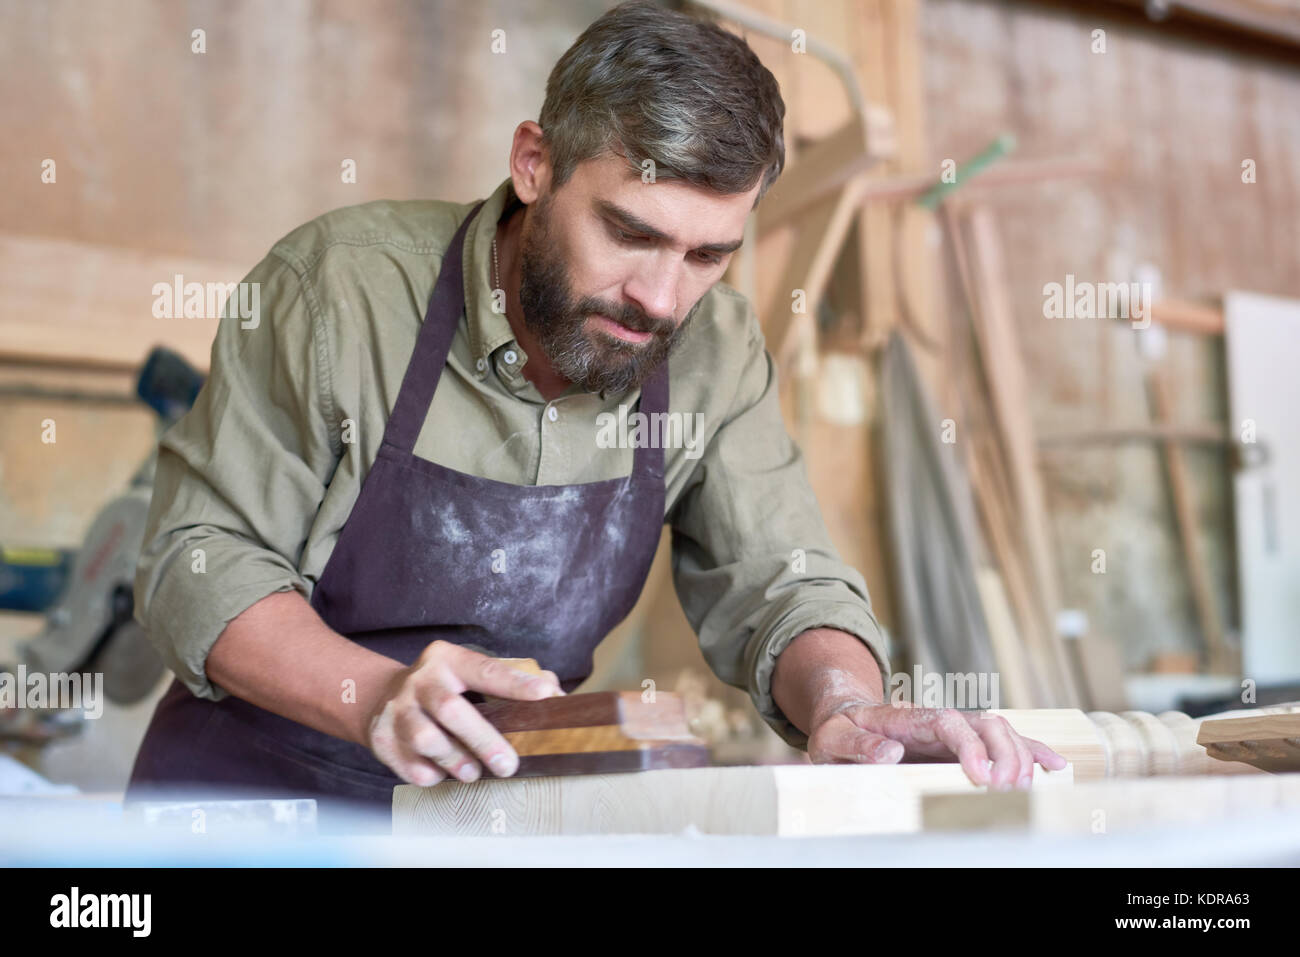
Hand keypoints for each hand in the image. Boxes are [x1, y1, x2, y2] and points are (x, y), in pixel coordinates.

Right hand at [365, 640, 562, 786]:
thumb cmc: (442, 688)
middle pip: (451, 709)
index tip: (544, 696)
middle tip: (508, 765)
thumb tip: (555, 695)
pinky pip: (411, 766)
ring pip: (427, 740)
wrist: (380, 697)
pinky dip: (433, 775)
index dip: (515, 684)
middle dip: (484, 740)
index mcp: (446, 659)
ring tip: (473, 772)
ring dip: (457, 761)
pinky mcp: (381, 740)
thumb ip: (510, 680)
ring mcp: (396, 710)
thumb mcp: (467, 673)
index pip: (485, 669)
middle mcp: (419, 680)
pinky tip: (443, 772)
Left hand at [807, 700, 1067, 789]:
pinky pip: (1005, 743)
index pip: (949, 722)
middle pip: (986, 723)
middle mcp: (940, 719)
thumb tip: (890, 753)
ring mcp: (956, 731)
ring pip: (1003, 732)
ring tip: (1025, 789)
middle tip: (1005, 789)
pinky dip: (1032, 751)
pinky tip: (1056, 767)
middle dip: (1005, 754)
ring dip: (1021, 757)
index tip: (979, 775)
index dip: (969, 746)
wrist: (844, 716)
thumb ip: (857, 745)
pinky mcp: (966, 745)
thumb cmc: (838, 730)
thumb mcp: (833, 738)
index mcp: (909, 717)